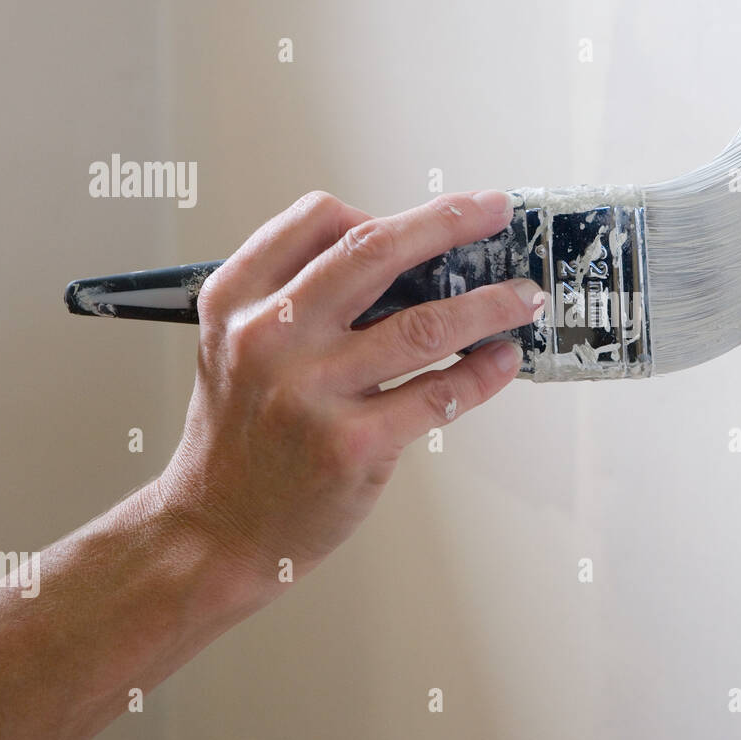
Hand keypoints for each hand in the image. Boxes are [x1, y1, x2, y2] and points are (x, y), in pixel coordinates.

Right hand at [157, 189, 543, 583]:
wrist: (216, 530)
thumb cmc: (240, 435)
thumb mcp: (236, 346)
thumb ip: (298, 297)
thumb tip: (408, 261)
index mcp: (237, 300)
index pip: (318, 220)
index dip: (389, 209)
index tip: (444, 210)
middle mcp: (268, 337)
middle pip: (374, 251)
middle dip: (449, 222)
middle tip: (495, 211)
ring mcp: (310, 392)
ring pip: (423, 325)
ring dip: (489, 304)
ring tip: (524, 298)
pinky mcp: (351, 445)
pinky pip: (437, 396)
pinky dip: (482, 374)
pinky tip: (502, 359)